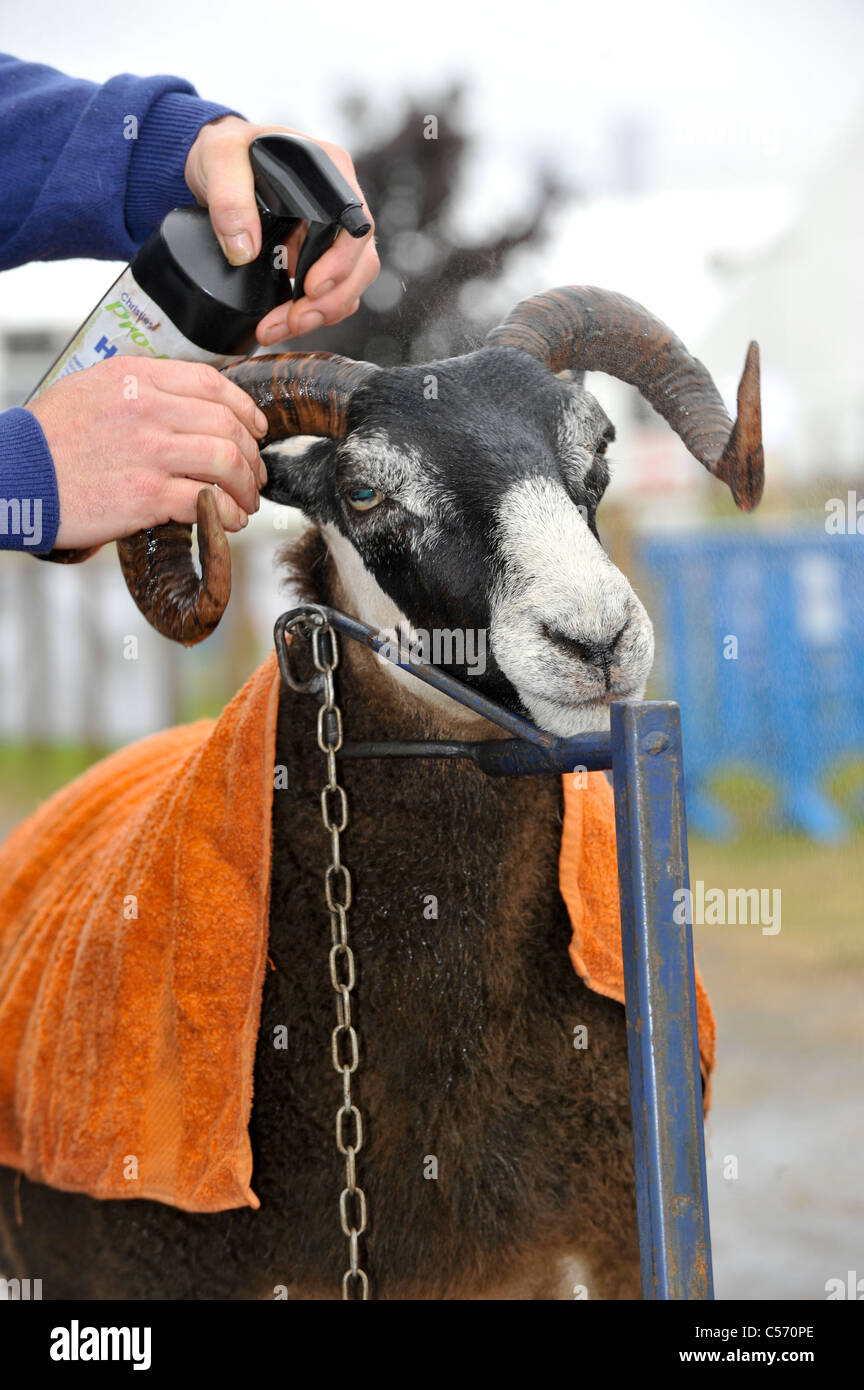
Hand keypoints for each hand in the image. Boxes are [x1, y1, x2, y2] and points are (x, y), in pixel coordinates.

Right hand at [27, 356, 268, 549]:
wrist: (13, 476)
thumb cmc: (46, 439)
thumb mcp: (89, 388)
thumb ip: (136, 387)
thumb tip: (179, 400)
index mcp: (134, 376)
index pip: (211, 383)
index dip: (243, 408)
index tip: (254, 428)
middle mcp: (145, 407)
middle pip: (226, 424)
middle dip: (251, 453)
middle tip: (254, 474)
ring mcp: (148, 451)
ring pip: (226, 460)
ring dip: (246, 485)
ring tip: (246, 502)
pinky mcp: (146, 494)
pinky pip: (208, 501)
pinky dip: (229, 513)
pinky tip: (229, 521)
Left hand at [185, 115, 378, 344]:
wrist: (217, 167)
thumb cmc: (226, 150)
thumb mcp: (218, 156)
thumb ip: (229, 197)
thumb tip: (244, 251)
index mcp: (330, 171)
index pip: (355, 224)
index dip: (341, 262)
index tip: (310, 288)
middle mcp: (341, 202)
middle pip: (361, 262)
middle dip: (330, 300)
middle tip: (294, 321)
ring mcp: (332, 233)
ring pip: (350, 284)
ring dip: (321, 313)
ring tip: (282, 327)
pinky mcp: (319, 256)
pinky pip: (332, 293)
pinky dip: (313, 314)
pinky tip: (285, 322)